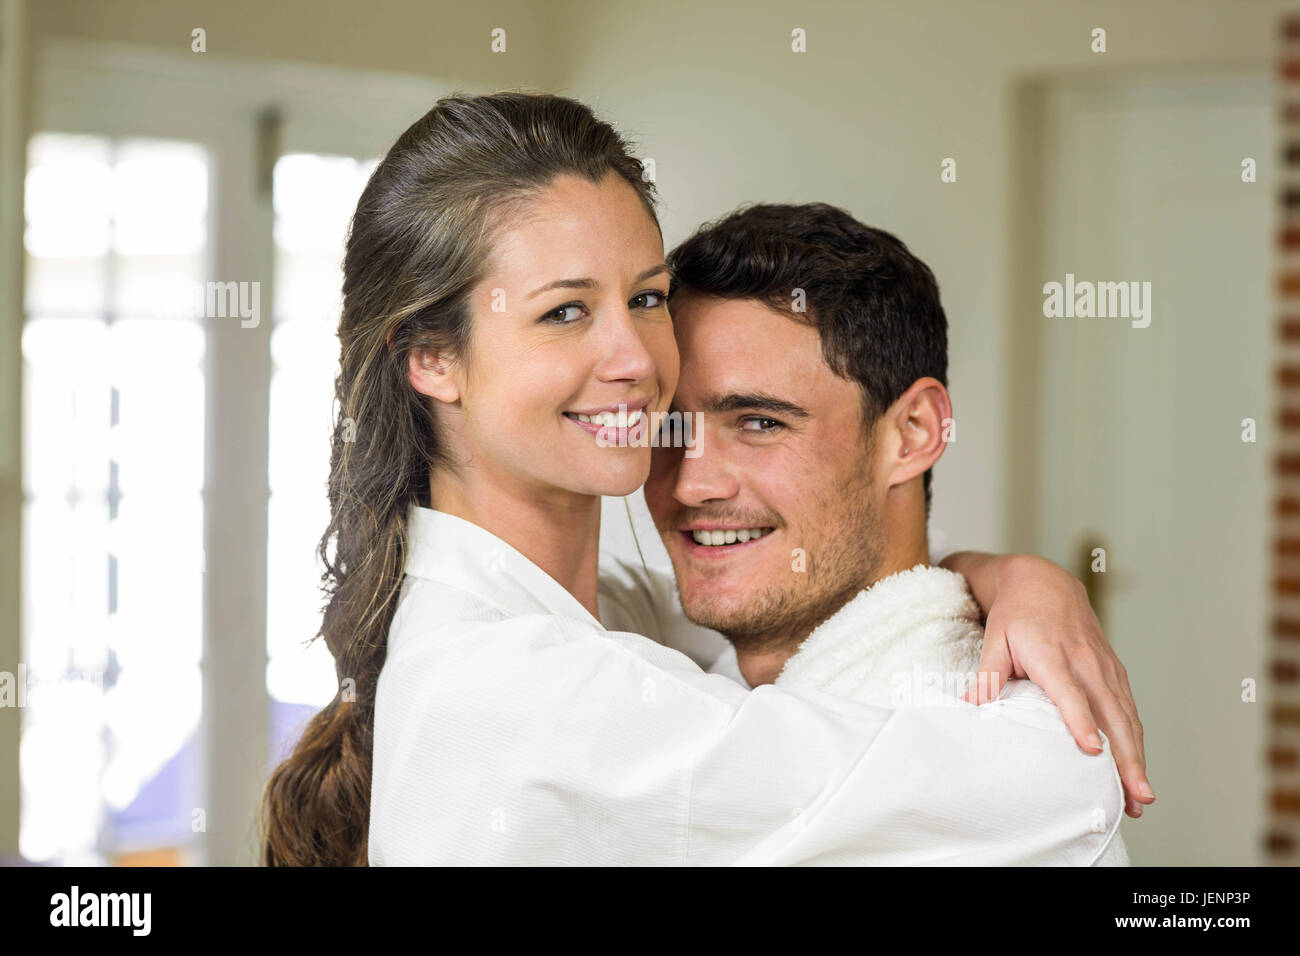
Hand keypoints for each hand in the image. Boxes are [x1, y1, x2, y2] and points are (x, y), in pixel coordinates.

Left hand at [941, 551, 1153, 818]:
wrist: (1044, 583)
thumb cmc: (1016, 615)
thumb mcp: (996, 638)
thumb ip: (988, 673)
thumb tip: (971, 705)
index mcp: (1052, 656)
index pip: (1070, 694)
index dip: (1081, 722)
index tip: (1092, 751)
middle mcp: (1086, 663)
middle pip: (1110, 714)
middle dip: (1126, 757)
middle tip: (1137, 796)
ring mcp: (1105, 667)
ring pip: (1126, 717)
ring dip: (1137, 757)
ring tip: (1142, 796)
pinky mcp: (1114, 671)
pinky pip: (1129, 709)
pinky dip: (1136, 740)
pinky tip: (1137, 767)